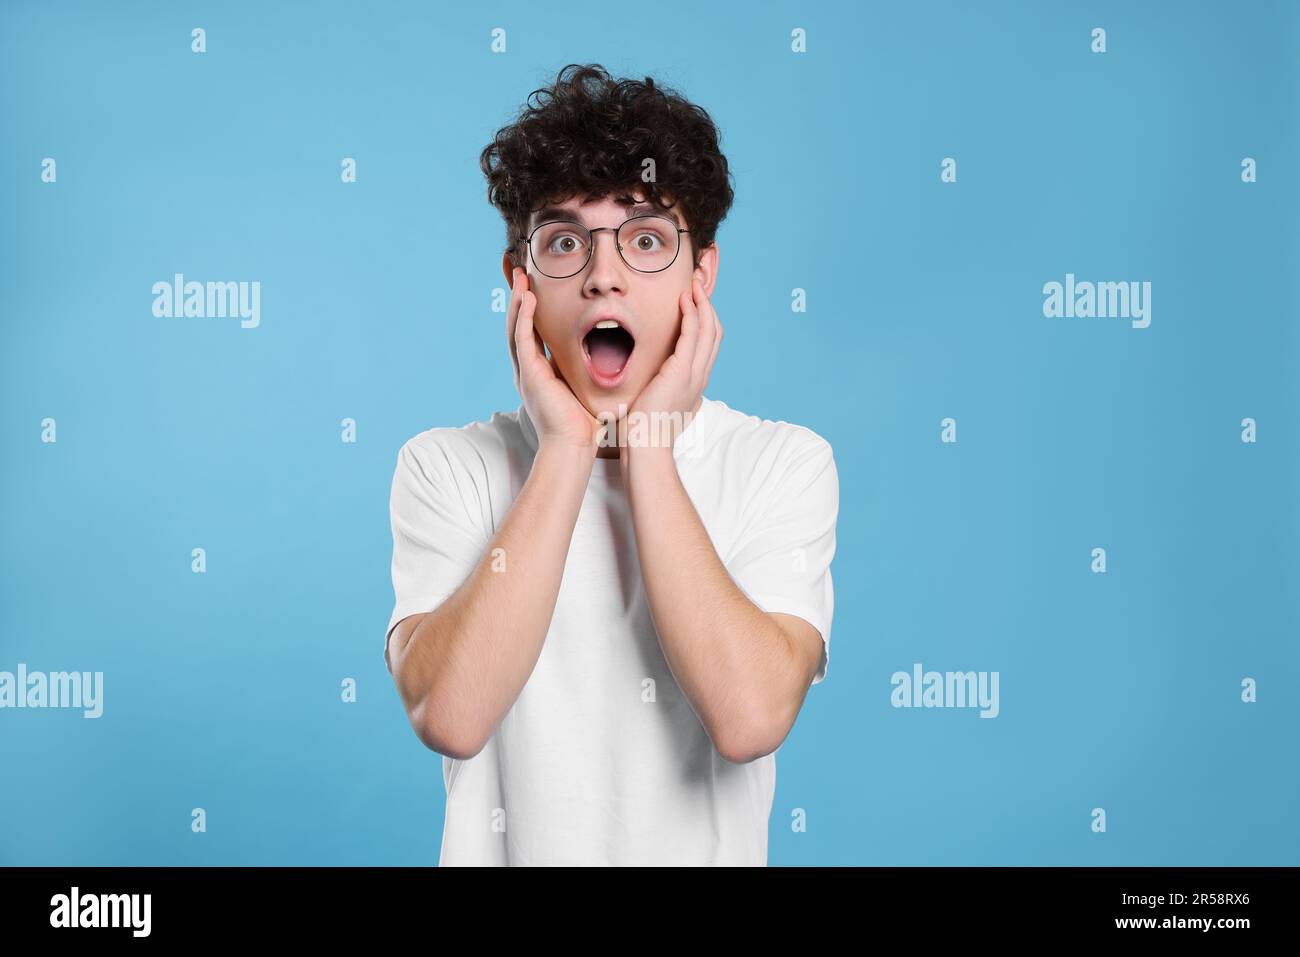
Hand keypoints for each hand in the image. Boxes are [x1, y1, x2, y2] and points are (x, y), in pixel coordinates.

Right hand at [506, 267, 601, 454]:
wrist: (574, 445)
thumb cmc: (583, 422)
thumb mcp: (582, 386)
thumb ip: (584, 369)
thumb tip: (604, 355)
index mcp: (538, 371)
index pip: (530, 330)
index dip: (529, 306)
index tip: (531, 283)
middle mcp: (527, 368)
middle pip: (517, 324)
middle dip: (516, 296)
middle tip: (516, 269)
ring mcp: (525, 371)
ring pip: (516, 327)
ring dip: (517, 300)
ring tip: (519, 275)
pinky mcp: (529, 374)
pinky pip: (522, 340)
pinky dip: (524, 317)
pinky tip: (528, 297)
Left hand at [626, 275, 721, 449]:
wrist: (646, 447)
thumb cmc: (647, 430)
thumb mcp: (662, 406)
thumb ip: (668, 391)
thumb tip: (665, 384)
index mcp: (696, 382)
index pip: (709, 343)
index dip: (706, 318)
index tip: (696, 299)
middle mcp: (700, 375)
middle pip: (715, 331)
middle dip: (708, 304)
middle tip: (699, 283)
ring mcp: (694, 373)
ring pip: (708, 329)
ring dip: (702, 302)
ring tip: (694, 283)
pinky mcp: (681, 371)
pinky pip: (692, 335)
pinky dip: (691, 313)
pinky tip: (684, 299)